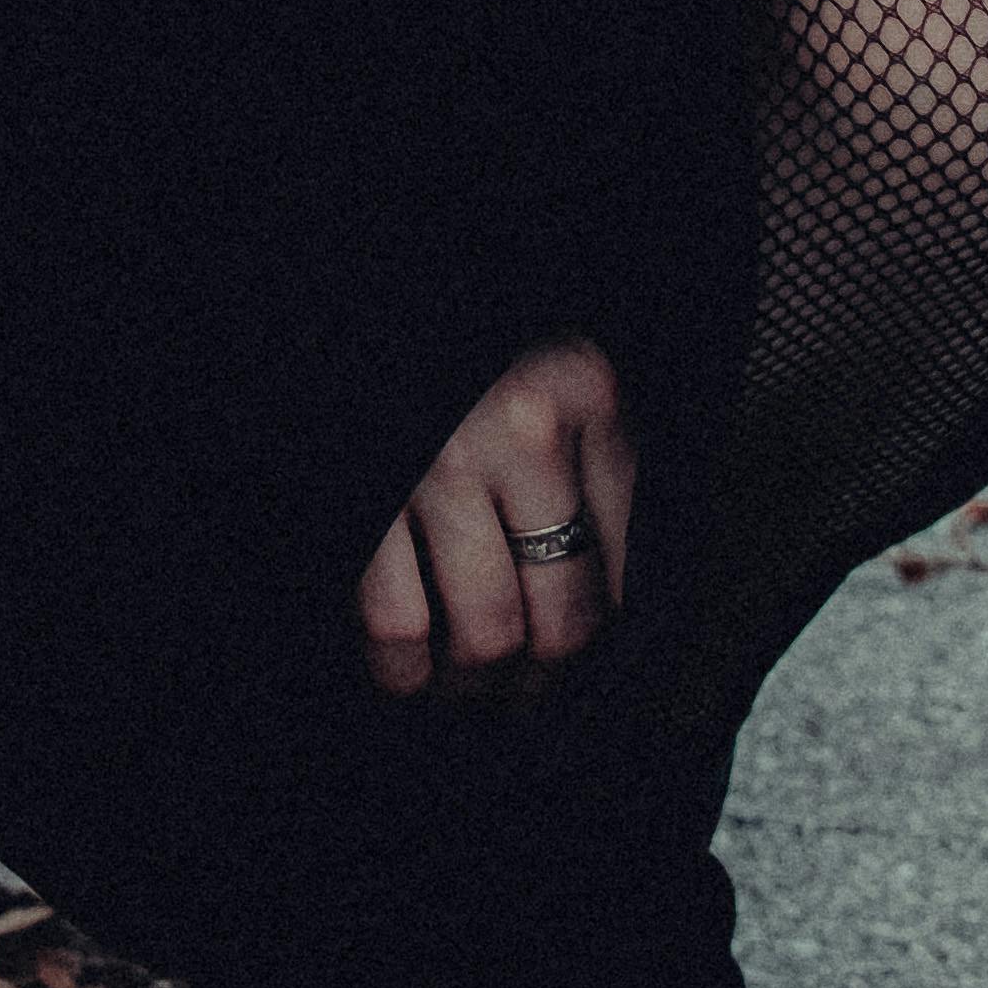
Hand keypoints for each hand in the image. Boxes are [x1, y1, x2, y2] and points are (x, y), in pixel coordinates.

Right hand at [354, 331, 635, 695]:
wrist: (362, 288)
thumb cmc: (470, 348)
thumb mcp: (557, 377)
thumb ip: (599, 465)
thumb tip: (614, 602)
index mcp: (588, 398)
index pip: (625, 568)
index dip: (604, 643)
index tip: (579, 665)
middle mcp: (525, 432)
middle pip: (562, 617)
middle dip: (543, 683)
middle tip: (526, 698)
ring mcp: (440, 464)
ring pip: (485, 633)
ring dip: (478, 688)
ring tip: (469, 692)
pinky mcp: (366, 492)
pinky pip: (396, 620)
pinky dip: (403, 672)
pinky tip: (408, 676)